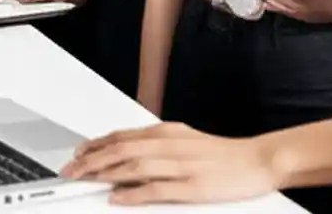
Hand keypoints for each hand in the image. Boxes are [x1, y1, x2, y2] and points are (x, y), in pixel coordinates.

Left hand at [61, 122, 279, 205]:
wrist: (258, 160)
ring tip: (85, 180)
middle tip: (72, 170)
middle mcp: (170, 145)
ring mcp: (180, 165)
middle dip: (92, 160)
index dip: (96, 145)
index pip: (122, 136)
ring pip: (133, 165)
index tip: (78, 153)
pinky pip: (156, 189)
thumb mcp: (186, 141)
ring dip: (105, 173)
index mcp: (167, 133)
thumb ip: (158, 145)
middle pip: (121, 149)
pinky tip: (117, 197)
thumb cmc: (223, 154)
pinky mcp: (192, 186)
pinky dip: (133, 193)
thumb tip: (131, 152)